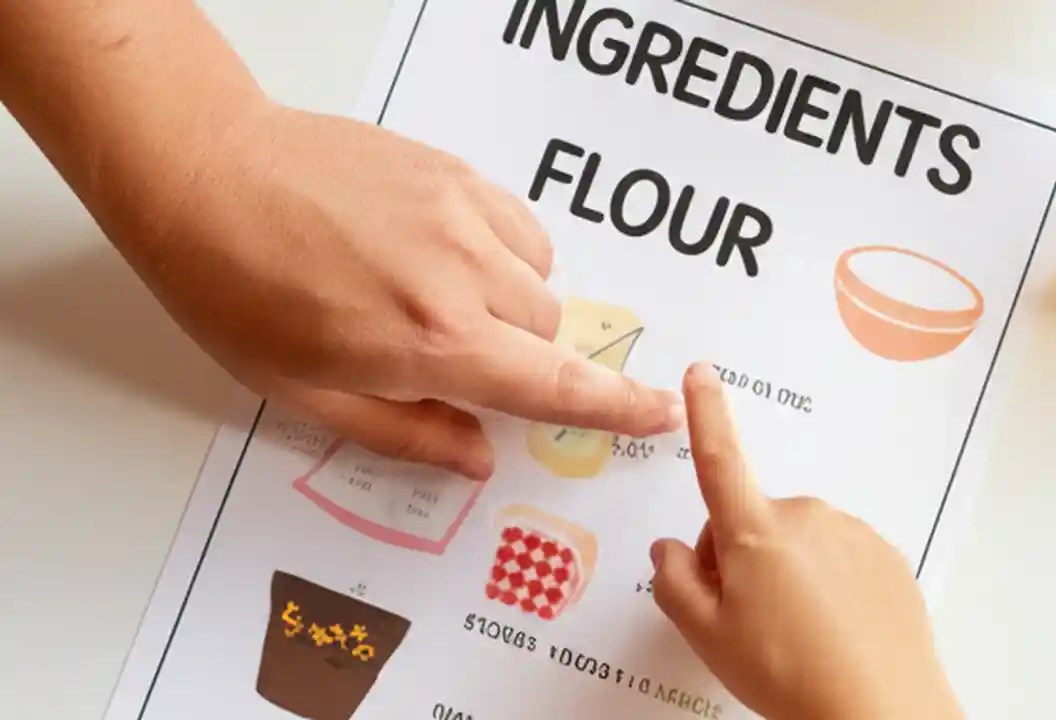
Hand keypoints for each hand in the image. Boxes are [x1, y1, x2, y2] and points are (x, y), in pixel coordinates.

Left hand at [116, 101, 682, 478]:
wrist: (202, 174)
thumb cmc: (234, 290)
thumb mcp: (307, 391)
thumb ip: (407, 431)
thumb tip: (476, 456)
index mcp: (431, 343)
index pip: (553, 386)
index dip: (615, 408)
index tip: (660, 414)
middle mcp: (463, 274)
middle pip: (548, 330)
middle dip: (518, 357)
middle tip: (453, 356)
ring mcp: (463, 212)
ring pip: (539, 275)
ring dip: (510, 303)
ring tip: (437, 299)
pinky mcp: (453, 170)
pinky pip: (518, 224)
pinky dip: (502, 252)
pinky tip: (443, 253)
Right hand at [649, 363, 962, 719]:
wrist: (882, 713)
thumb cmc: (790, 677)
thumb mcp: (707, 637)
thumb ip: (674, 583)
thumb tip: (668, 548)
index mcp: (756, 531)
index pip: (720, 458)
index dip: (707, 413)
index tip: (701, 372)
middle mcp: (807, 517)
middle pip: (752, 522)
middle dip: (740, 559)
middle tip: (745, 620)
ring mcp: (852, 535)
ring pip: (798, 542)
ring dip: (787, 574)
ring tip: (794, 636)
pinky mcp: (887, 558)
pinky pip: (840, 559)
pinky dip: (829, 586)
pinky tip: (831, 633)